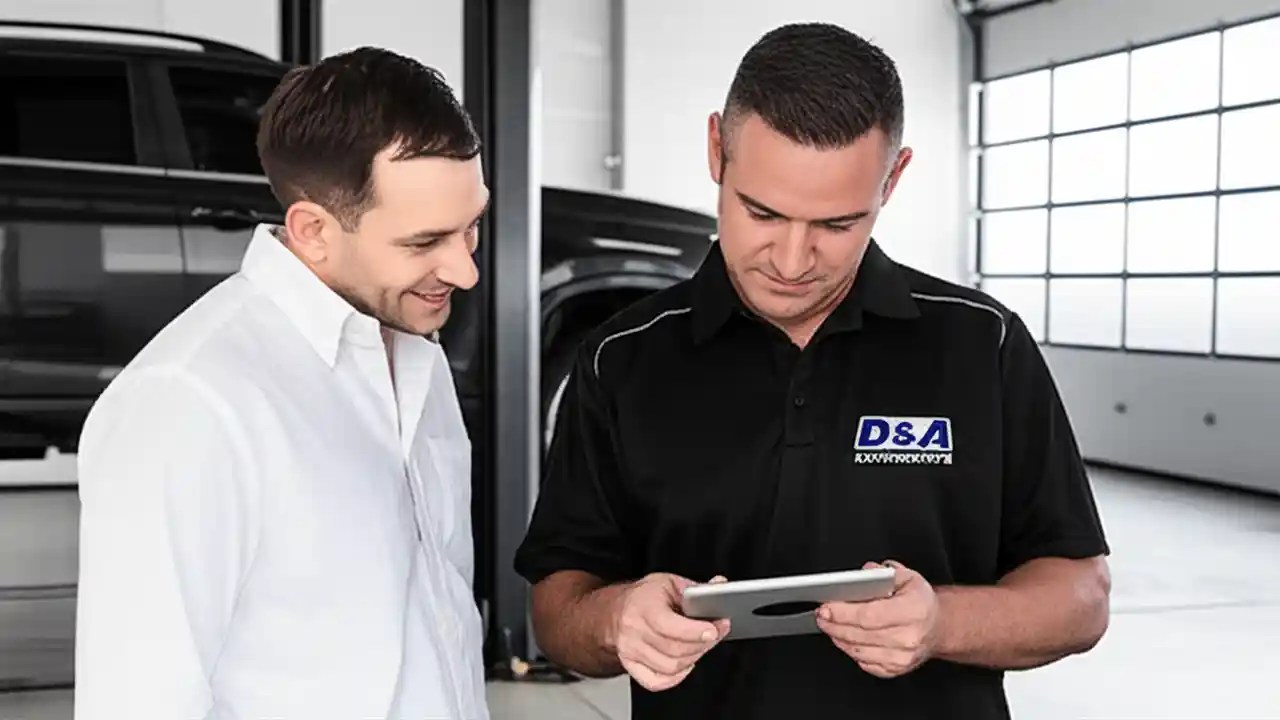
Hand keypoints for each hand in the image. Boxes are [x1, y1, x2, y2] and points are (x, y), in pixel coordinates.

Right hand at [612, 573, 730, 690]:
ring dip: (693, 658)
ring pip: (669, 667)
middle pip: (674, 649)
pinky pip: (656, 681)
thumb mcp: (668, 583)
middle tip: (716, 634)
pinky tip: (684, 664)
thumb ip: (695, 588)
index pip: (669, 625)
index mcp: (643, 606)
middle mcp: (634, 630)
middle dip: (702, 644)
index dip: (695, 631)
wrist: (616, 610)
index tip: (714, 630)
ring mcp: (631, 651)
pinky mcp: (630, 666)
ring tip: (701, 646)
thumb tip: (719, 586)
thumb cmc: (644, 596)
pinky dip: (675, 677)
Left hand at [815, 560, 939, 678]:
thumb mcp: (908, 578)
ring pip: (859, 651)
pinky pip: (865, 662)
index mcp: (913, 611)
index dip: (843, 612)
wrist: (938, 627)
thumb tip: (864, 573)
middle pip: (860, 634)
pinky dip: (851, 650)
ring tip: (829, 625)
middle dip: (835, 624)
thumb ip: (884, 572)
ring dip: (839, 638)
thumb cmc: (921, 603)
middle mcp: (909, 637)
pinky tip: (845, 638)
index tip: (827, 607)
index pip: (869, 615)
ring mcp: (903, 657)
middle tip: (822, 615)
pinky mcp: (896, 669)